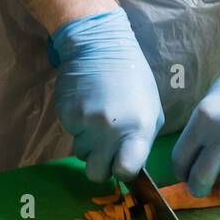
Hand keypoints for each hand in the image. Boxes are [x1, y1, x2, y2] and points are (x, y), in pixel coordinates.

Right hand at [48, 8, 164, 182]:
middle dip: (101, 165)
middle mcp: (112, 130)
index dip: (124, 172)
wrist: (101, 46)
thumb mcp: (151, 108)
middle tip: (106, 147)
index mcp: (139, 128)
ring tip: (97, 118)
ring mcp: (87, 123)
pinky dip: (77, 126)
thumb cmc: (133, 78)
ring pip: (82, 155)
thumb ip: (143, 139)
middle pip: (97, 174)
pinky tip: (87, 105)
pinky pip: (71, 135)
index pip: (127, 170)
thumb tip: (133, 164)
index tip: (123, 163)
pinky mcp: (67, 115)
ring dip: (89, 144)